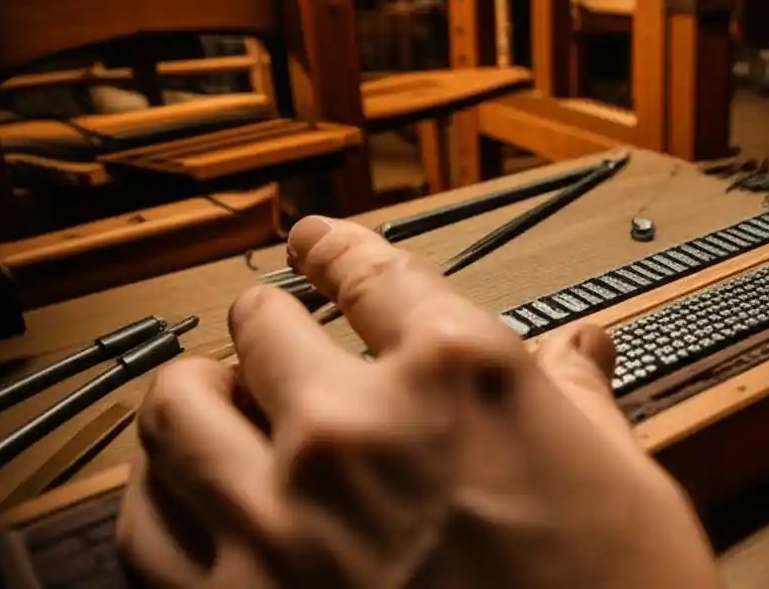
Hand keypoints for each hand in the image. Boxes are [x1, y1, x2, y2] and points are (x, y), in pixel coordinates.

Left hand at [117, 217, 719, 587]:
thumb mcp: (622, 483)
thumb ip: (579, 401)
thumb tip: (583, 349)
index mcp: (458, 377)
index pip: (370, 273)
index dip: (332, 247)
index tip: (312, 242)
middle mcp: (355, 429)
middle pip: (260, 324)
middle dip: (266, 321)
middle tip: (270, 334)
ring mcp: (282, 521)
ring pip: (177, 409)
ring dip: (196, 391)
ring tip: (211, 395)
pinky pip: (145, 527)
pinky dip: (156, 493)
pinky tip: (179, 489)